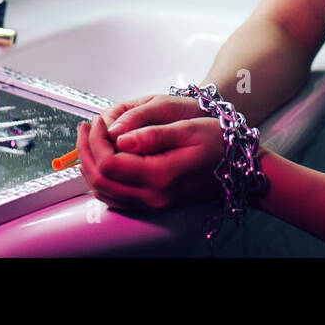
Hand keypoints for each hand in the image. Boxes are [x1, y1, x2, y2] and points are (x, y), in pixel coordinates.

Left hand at [74, 95, 223, 211]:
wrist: (239, 169)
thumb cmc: (219, 145)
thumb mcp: (189, 129)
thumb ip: (153, 133)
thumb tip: (120, 136)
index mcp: (161, 175)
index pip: (110, 163)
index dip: (96, 141)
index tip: (99, 120)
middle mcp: (153, 196)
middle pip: (101, 181)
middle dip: (86, 152)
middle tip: (86, 128)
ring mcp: (153, 203)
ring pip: (104, 192)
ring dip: (90, 165)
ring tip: (90, 139)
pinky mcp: (153, 204)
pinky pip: (116, 198)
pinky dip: (102, 179)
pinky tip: (102, 159)